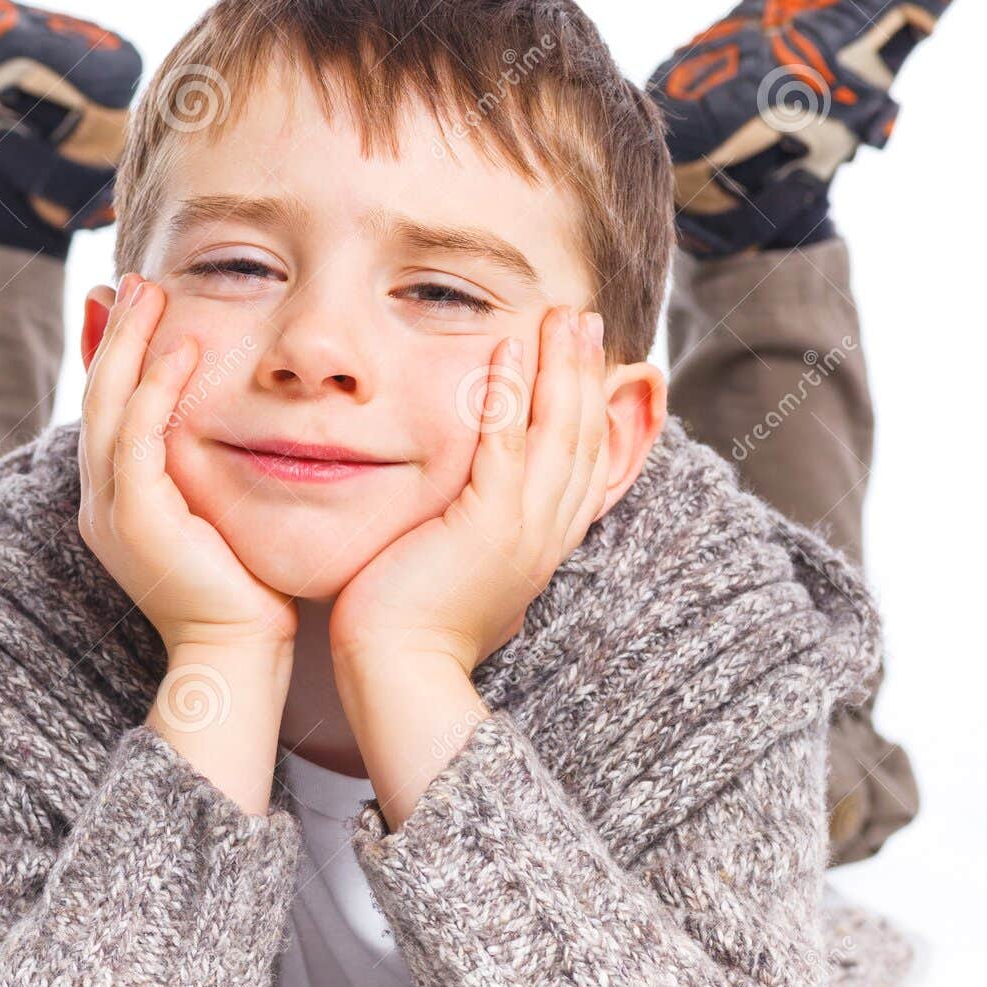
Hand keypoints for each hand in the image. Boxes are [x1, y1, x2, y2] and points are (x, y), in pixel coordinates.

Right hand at [77, 273, 297, 654]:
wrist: (239, 652)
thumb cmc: (247, 587)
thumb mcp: (220, 510)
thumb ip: (208, 466)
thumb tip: (230, 419)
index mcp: (117, 501)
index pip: (109, 411)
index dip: (116, 353)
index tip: (132, 303)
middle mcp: (102, 501)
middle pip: (98, 397)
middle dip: (114, 334)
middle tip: (137, 280)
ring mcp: (111, 511)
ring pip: (107, 407)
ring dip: (128, 344)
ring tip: (150, 293)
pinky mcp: (135, 520)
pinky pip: (137, 439)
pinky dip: (156, 390)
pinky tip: (183, 350)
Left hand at [330, 304, 611, 676]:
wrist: (397, 671)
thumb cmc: (408, 625)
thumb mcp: (456, 568)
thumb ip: (471, 532)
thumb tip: (462, 517)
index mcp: (543, 544)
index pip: (583, 463)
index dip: (589, 405)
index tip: (584, 356)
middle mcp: (546, 534)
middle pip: (583, 438)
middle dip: (587, 373)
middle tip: (583, 317)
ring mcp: (524, 529)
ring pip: (558, 432)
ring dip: (561, 367)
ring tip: (561, 315)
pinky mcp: (489, 525)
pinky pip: (508, 444)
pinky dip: (511, 393)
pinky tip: (507, 346)